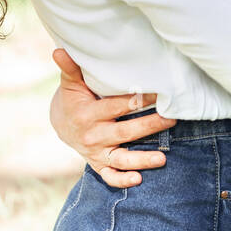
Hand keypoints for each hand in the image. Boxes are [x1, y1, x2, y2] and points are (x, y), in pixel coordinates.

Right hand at [47, 47, 176, 187]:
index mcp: (87, 114)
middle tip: (170, 119)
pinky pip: (110, 176)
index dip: (137, 100)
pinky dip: (122, 180)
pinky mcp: (98, 165)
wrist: (61, 124)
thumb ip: (71, 68)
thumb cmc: (73, 98)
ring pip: (120, 159)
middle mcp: (92, 135)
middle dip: (149, 126)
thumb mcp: (70, 83)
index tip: (157, 94)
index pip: (116, 106)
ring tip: (162, 158)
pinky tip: (139, 179)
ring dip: (141, 159)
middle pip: (124, 132)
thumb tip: (60, 50)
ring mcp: (95, 152)